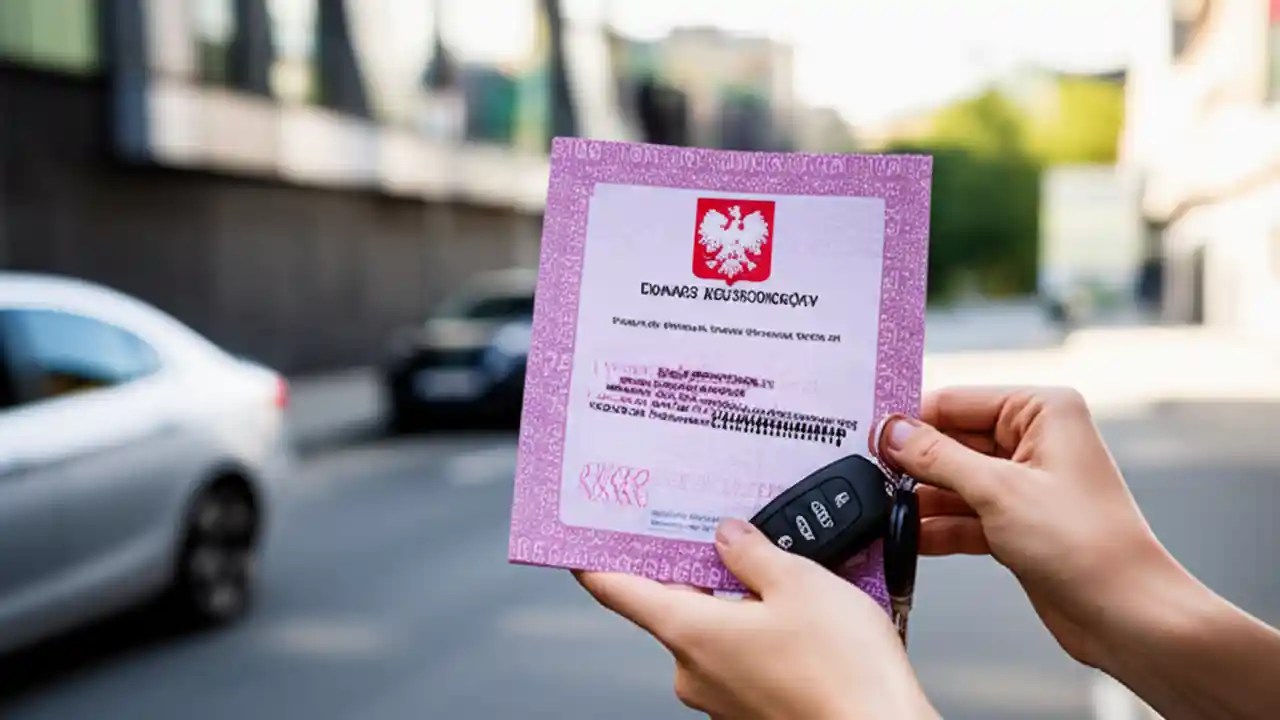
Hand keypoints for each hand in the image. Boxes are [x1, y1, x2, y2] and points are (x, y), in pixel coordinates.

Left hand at [575, 519, 937, 719]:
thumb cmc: (843, 671)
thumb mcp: (799, 582)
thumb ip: (752, 553)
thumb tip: (726, 536)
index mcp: (689, 633)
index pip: (617, 590)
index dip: (595, 559)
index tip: (581, 536)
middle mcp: (692, 671)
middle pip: (670, 606)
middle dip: (691, 568)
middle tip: (711, 529)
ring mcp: (719, 697)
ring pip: (709, 631)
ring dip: (731, 600)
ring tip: (772, 571)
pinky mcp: (748, 710)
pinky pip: (737, 657)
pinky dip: (753, 631)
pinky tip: (790, 616)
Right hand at [876, 387, 1172, 667]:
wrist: (1127, 616)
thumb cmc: (1089, 546)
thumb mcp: (998, 491)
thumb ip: (937, 458)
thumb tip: (892, 432)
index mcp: (1042, 411)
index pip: (957, 401)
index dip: (911, 422)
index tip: (869, 439)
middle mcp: (1036, 440)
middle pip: (952, 441)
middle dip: (913, 466)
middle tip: (869, 481)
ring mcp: (1026, 484)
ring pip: (954, 481)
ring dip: (921, 500)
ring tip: (884, 514)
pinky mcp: (1017, 522)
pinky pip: (964, 515)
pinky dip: (937, 527)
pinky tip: (907, 538)